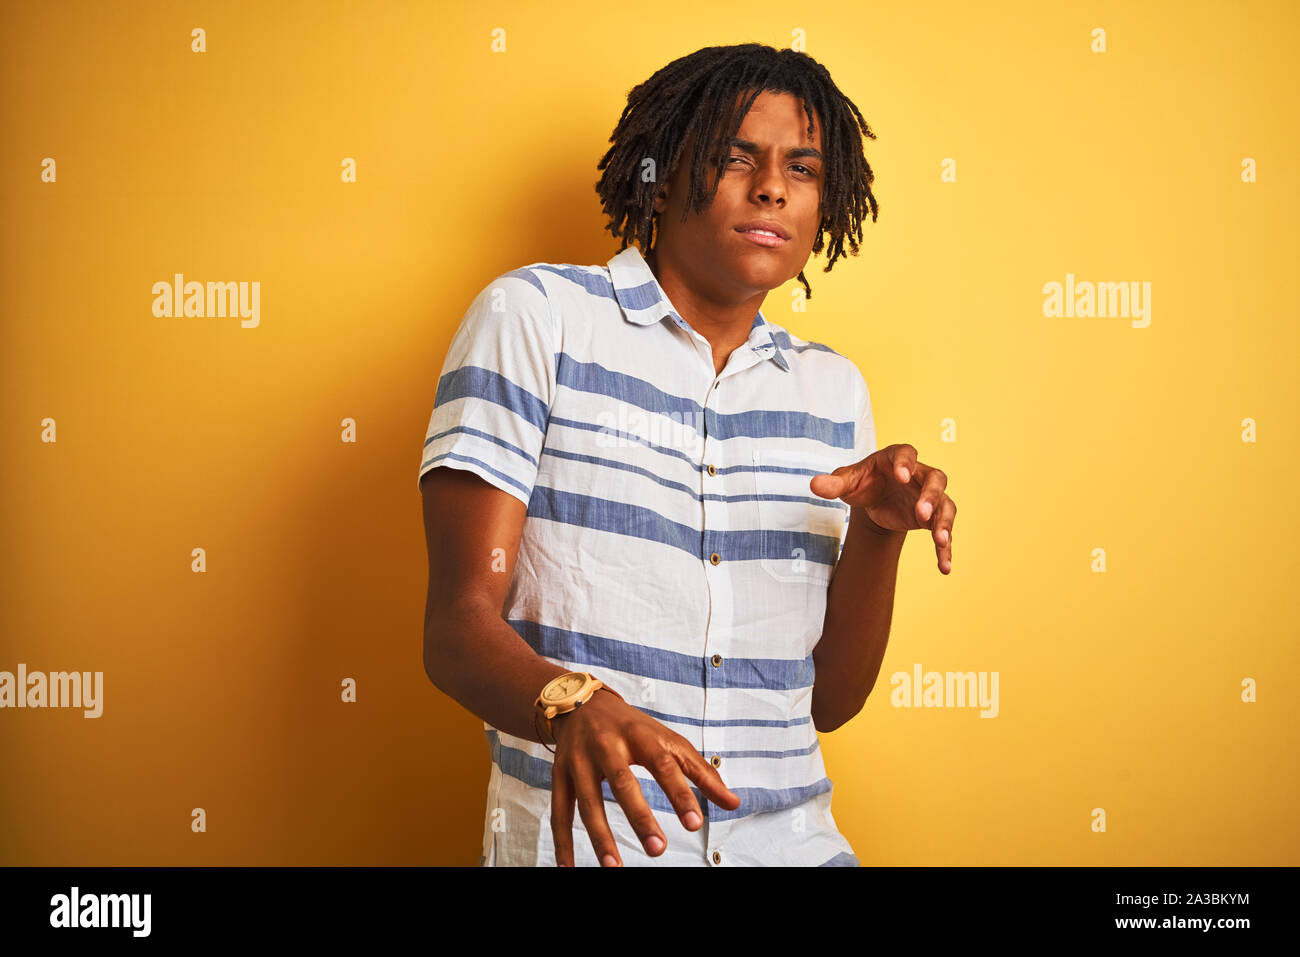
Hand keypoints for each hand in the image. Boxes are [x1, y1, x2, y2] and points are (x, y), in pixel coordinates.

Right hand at [548, 687, 740, 865]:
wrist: (581, 703)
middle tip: (658, 850)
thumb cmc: (632, 728)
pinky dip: (562, 841)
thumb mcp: (668, 741)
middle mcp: (607, 745)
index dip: (679, 793)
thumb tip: (734, 804)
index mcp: (640, 735)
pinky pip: (560, 811)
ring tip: (614, 867)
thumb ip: (701, 773)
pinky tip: (568, 867)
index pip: (663, 764)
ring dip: (600, 836)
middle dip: (639, 817)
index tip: (695, 823)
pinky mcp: (559, 774)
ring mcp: (579, 760)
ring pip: (587, 802)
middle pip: (622, 782)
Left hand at [810, 443, 956, 573]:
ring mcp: (930, 497)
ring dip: (944, 522)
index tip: (902, 476)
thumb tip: (814, 485)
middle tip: (921, 513)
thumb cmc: (863, 482)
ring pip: (945, 505)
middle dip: (930, 496)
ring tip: (940, 540)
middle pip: (935, 480)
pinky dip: (945, 550)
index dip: (906, 464)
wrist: (875, 499)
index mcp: (898, 458)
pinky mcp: (932, 518)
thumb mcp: (847, 481)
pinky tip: (944, 568)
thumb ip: (834, 483)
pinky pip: (942, 532)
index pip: (907, 454)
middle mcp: (920, 475)